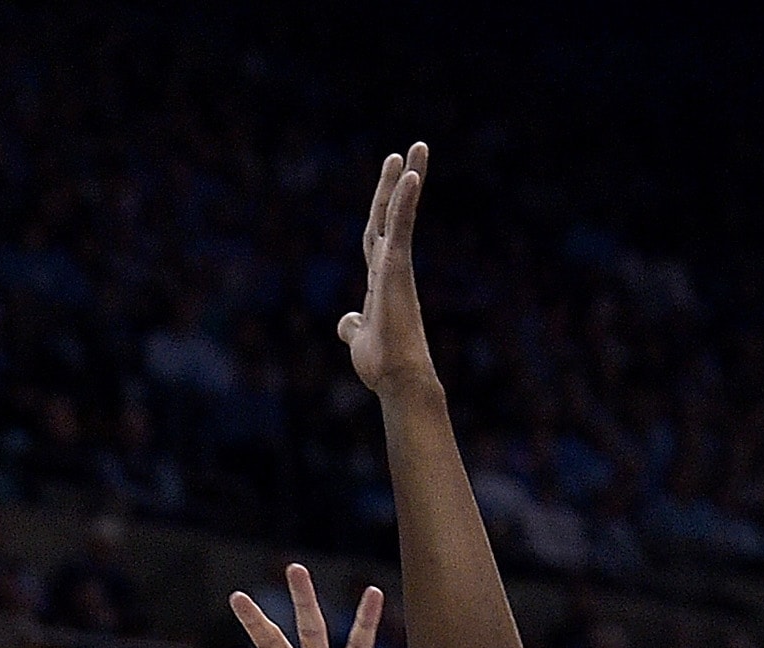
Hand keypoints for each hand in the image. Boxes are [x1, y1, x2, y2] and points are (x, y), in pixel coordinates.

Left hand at [338, 144, 436, 396]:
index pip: (377, 236)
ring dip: (407, 182)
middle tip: (409, 152)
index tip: (392, 184)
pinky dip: (405, 203)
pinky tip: (411, 177)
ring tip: (416, 150)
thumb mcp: (358, 340)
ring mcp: (396, 268)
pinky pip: (401, 229)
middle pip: (390, 218)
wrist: (397, 381)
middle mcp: (390, 269)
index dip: (382, 210)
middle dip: (397, 185)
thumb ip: (353, 327)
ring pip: (399, 216)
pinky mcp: (398, 271)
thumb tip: (347, 322)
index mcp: (380, 281)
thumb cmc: (382, 365)